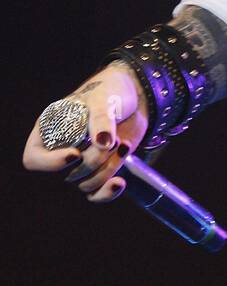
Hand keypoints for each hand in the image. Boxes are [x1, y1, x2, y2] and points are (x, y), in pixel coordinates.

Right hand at [23, 61, 149, 202]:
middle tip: (114, 139)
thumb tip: (102, 143)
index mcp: (49, 129)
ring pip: (85, 184)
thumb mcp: (104, 98)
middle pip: (66, 174)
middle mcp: (60, 150)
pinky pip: (96, 194)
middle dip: (94, 160)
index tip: (76, 154)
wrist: (134, 99)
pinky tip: (120, 182)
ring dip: (108, 168)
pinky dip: (108, 192)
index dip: (51, 162)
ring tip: (122, 144)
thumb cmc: (109, 91)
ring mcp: (79, 164)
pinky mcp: (98, 171)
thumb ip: (101, 118)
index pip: (34, 158)